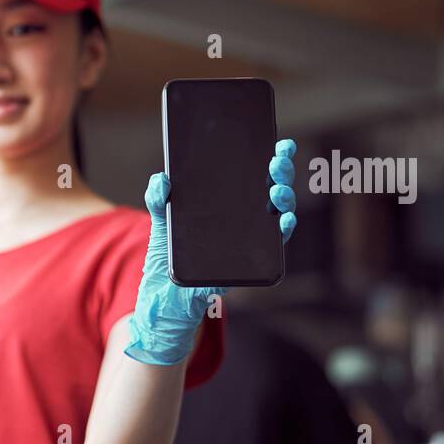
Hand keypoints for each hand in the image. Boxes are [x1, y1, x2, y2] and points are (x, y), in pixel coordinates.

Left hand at [123, 139, 297, 365]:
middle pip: (273, 191)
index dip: (273, 159)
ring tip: (276, 190)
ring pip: (280, 216)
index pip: (255, 177)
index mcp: (228, 207)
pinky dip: (283, 231)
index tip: (280, 142)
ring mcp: (250, 243)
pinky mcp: (249, 265)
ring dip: (285, 199)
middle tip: (275, 161)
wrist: (162, 300)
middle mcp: (245, 222)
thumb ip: (159, 199)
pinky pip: (275, 248)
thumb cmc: (167, 259)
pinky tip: (284, 220)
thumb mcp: (161, 224)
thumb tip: (161, 178)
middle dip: (281, 173)